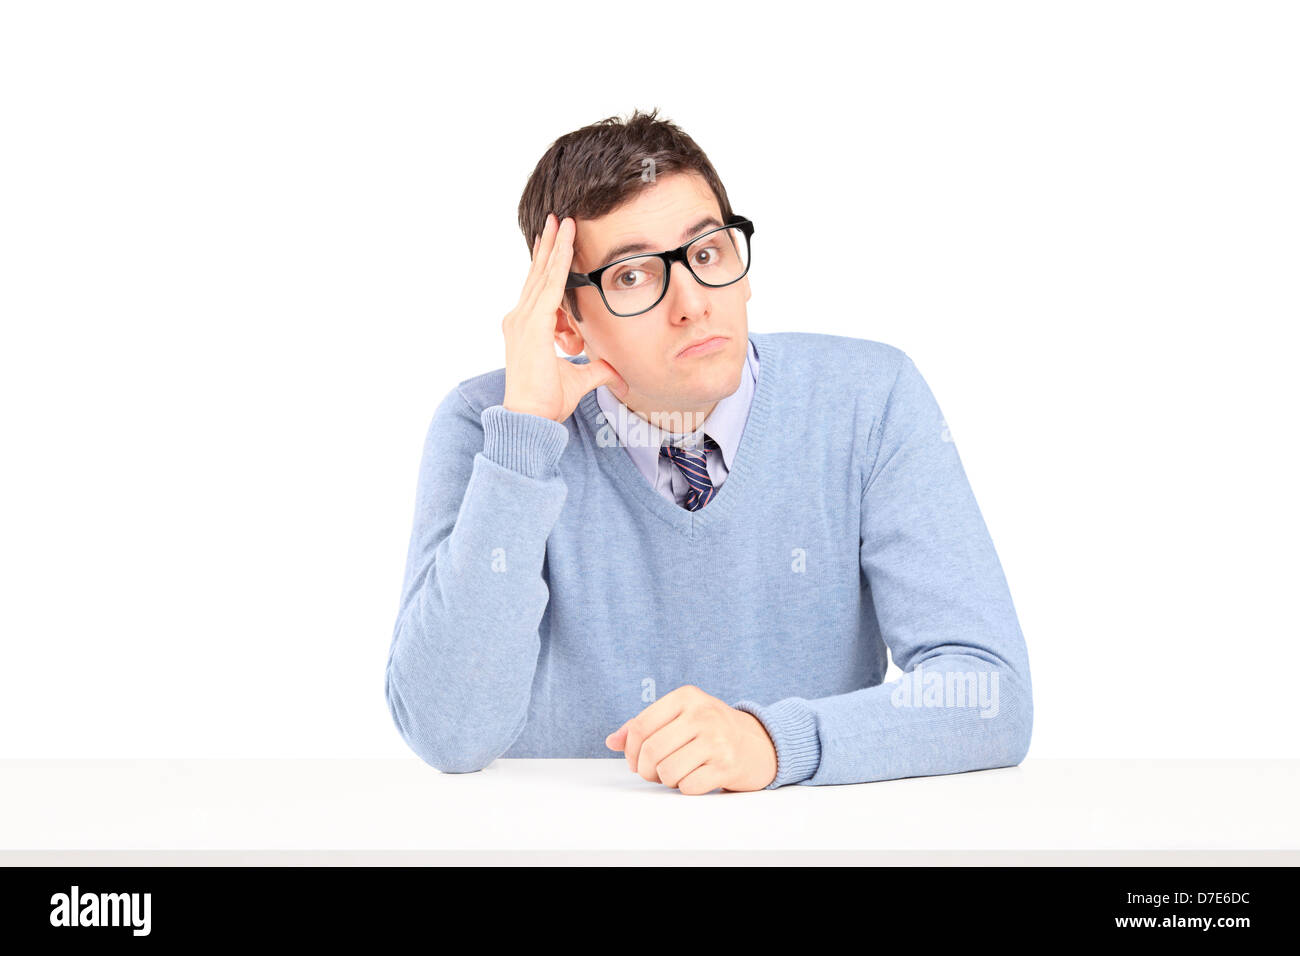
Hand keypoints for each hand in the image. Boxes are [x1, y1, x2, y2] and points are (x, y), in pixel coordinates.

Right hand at [501, 212, 628, 422]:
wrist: (530, 417)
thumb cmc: (547, 402)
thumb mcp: (579, 379)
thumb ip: (597, 369)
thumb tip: (616, 372)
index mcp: (526, 327)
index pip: (540, 288)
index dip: (547, 263)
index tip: (554, 241)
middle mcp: (520, 319)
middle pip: (537, 274)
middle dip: (548, 245)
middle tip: (556, 219)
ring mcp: (523, 320)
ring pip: (543, 274)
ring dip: (555, 246)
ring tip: (563, 221)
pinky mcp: (532, 325)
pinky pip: (549, 287)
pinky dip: (558, 264)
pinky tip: (565, 245)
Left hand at [604, 685, 777, 793]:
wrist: (760, 744)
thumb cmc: (710, 730)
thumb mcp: (680, 716)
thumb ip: (644, 726)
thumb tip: (611, 741)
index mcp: (686, 696)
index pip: (640, 726)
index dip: (631, 751)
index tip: (637, 761)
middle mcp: (702, 714)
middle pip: (651, 752)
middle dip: (646, 770)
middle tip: (655, 772)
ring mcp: (717, 739)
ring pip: (667, 772)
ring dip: (667, 780)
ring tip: (678, 773)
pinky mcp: (727, 765)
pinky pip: (688, 787)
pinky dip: (687, 788)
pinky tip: (697, 777)